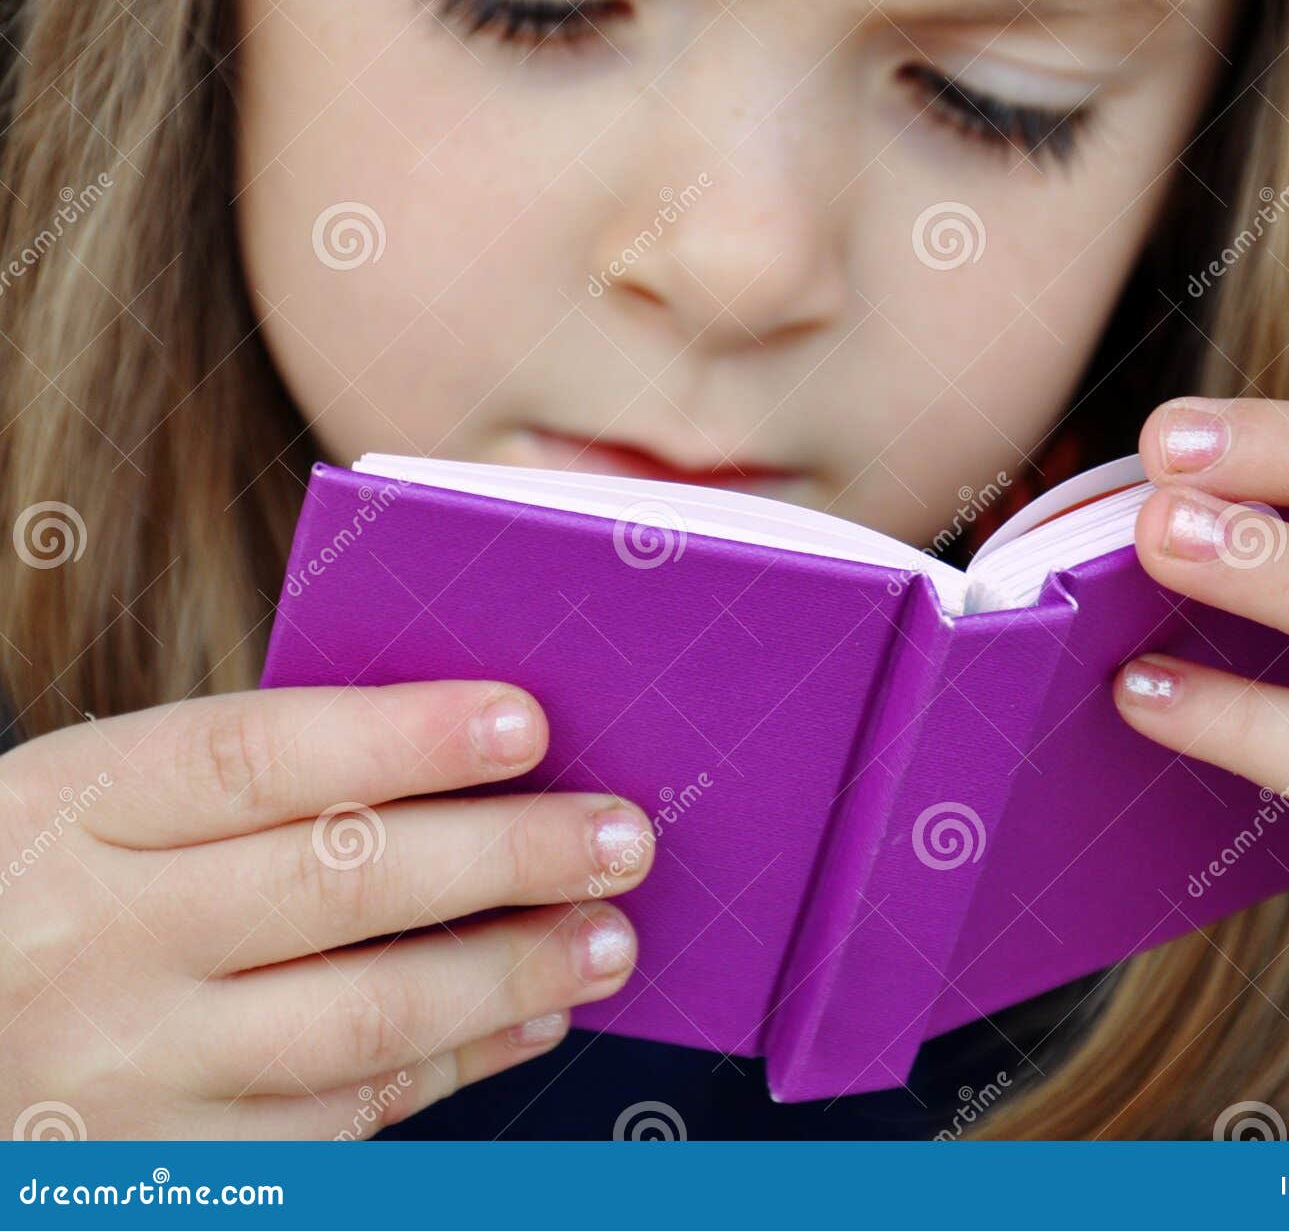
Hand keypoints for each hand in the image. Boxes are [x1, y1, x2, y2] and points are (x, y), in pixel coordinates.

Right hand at [0, 680, 652, 1138]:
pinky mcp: (160, 1175)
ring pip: (359, 1020)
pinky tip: (531, 1023)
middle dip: (506, 855)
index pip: (260, 755)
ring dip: (508, 975)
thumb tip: (459, 756)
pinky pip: (339, 1124)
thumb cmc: (49, 887)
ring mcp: (127, 1073)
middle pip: (338, 883)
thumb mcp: (99, 800)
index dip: (407, 736)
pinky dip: (454, 1067)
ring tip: (609, 939)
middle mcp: (98, 940)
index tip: (530, 722)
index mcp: (80, 807)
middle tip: (622, 836)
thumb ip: (248, 777)